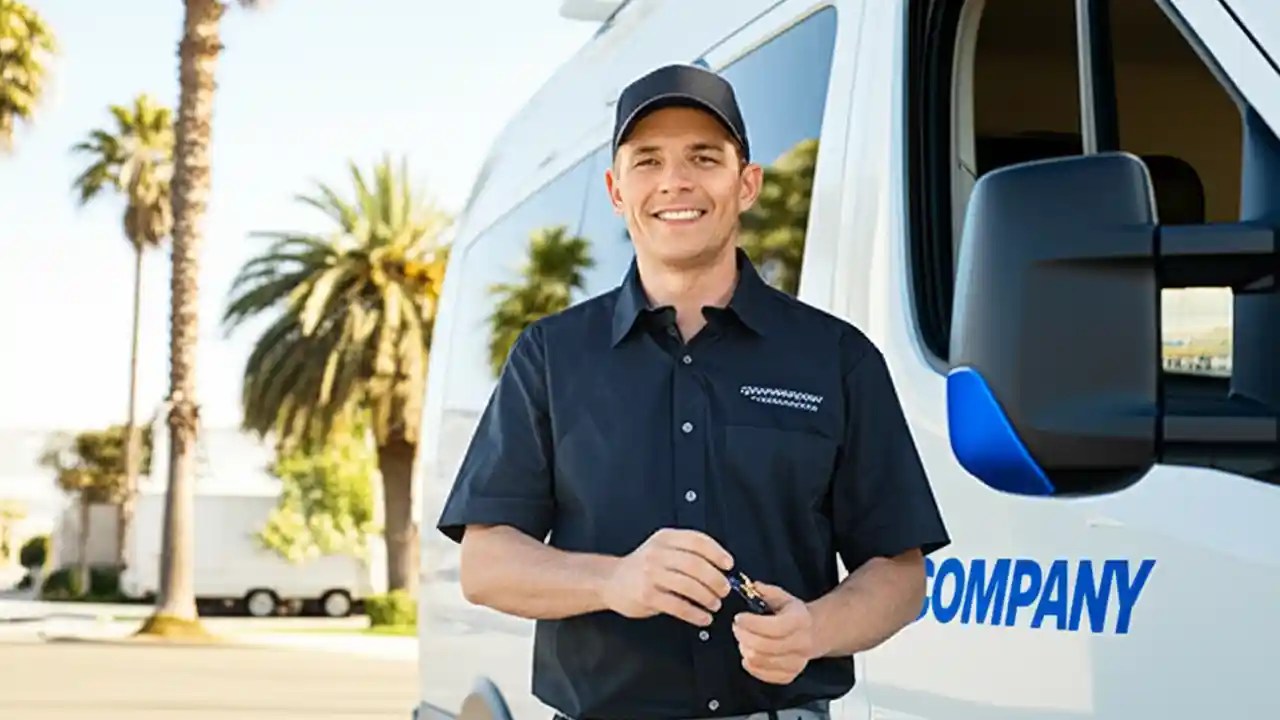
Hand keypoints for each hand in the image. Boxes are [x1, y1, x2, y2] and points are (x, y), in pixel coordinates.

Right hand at [601, 528, 733, 626]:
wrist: (610, 581)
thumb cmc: (643, 567)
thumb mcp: (662, 549)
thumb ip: (687, 552)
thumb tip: (721, 568)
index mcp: (666, 538)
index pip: (697, 540)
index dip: (717, 553)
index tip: (729, 565)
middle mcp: (658, 553)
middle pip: (695, 564)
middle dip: (715, 579)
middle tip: (724, 590)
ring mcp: (651, 574)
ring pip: (688, 585)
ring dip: (707, 597)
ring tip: (715, 604)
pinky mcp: (647, 596)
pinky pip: (678, 606)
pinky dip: (695, 614)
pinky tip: (703, 618)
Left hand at [732, 582, 816, 684]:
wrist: (812, 633)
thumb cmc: (792, 614)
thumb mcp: (783, 597)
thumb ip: (767, 591)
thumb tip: (753, 586)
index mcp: (800, 620)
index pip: (774, 627)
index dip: (752, 624)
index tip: (738, 618)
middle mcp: (802, 643)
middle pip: (764, 646)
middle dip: (744, 636)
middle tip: (736, 627)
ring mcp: (797, 662)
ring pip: (762, 661)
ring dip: (746, 649)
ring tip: (743, 639)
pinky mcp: (790, 675)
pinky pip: (765, 676)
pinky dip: (751, 666)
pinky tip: (748, 653)